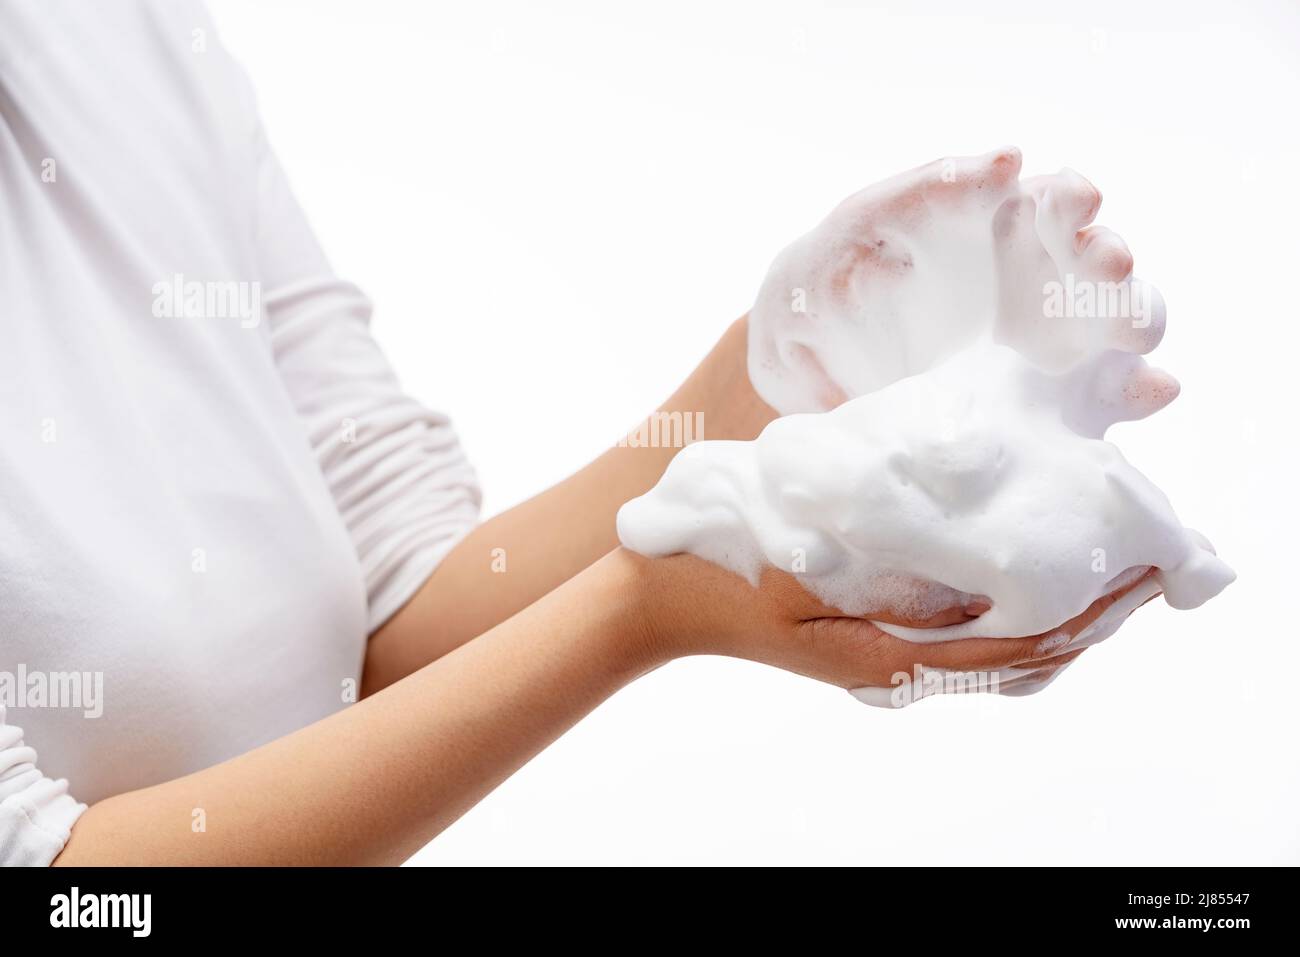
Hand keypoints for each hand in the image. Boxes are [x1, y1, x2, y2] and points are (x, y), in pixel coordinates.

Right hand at [636, 549, 1157, 705]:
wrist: (668, 601)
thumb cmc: (725, 574)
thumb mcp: (800, 566)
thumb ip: (879, 574)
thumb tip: (969, 564)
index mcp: (887, 655)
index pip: (1015, 646)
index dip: (1084, 616)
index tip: (1137, 579)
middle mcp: (898, 665)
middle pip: (1023, 657)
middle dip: (1091, 620)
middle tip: (1147, 572)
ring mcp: (887, 657)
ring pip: (999, 654)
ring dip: (1058, 620)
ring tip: (1106, 579)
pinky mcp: (876, 641)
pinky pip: (963, 641)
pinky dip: (1013, 619)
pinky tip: (1026, 583)